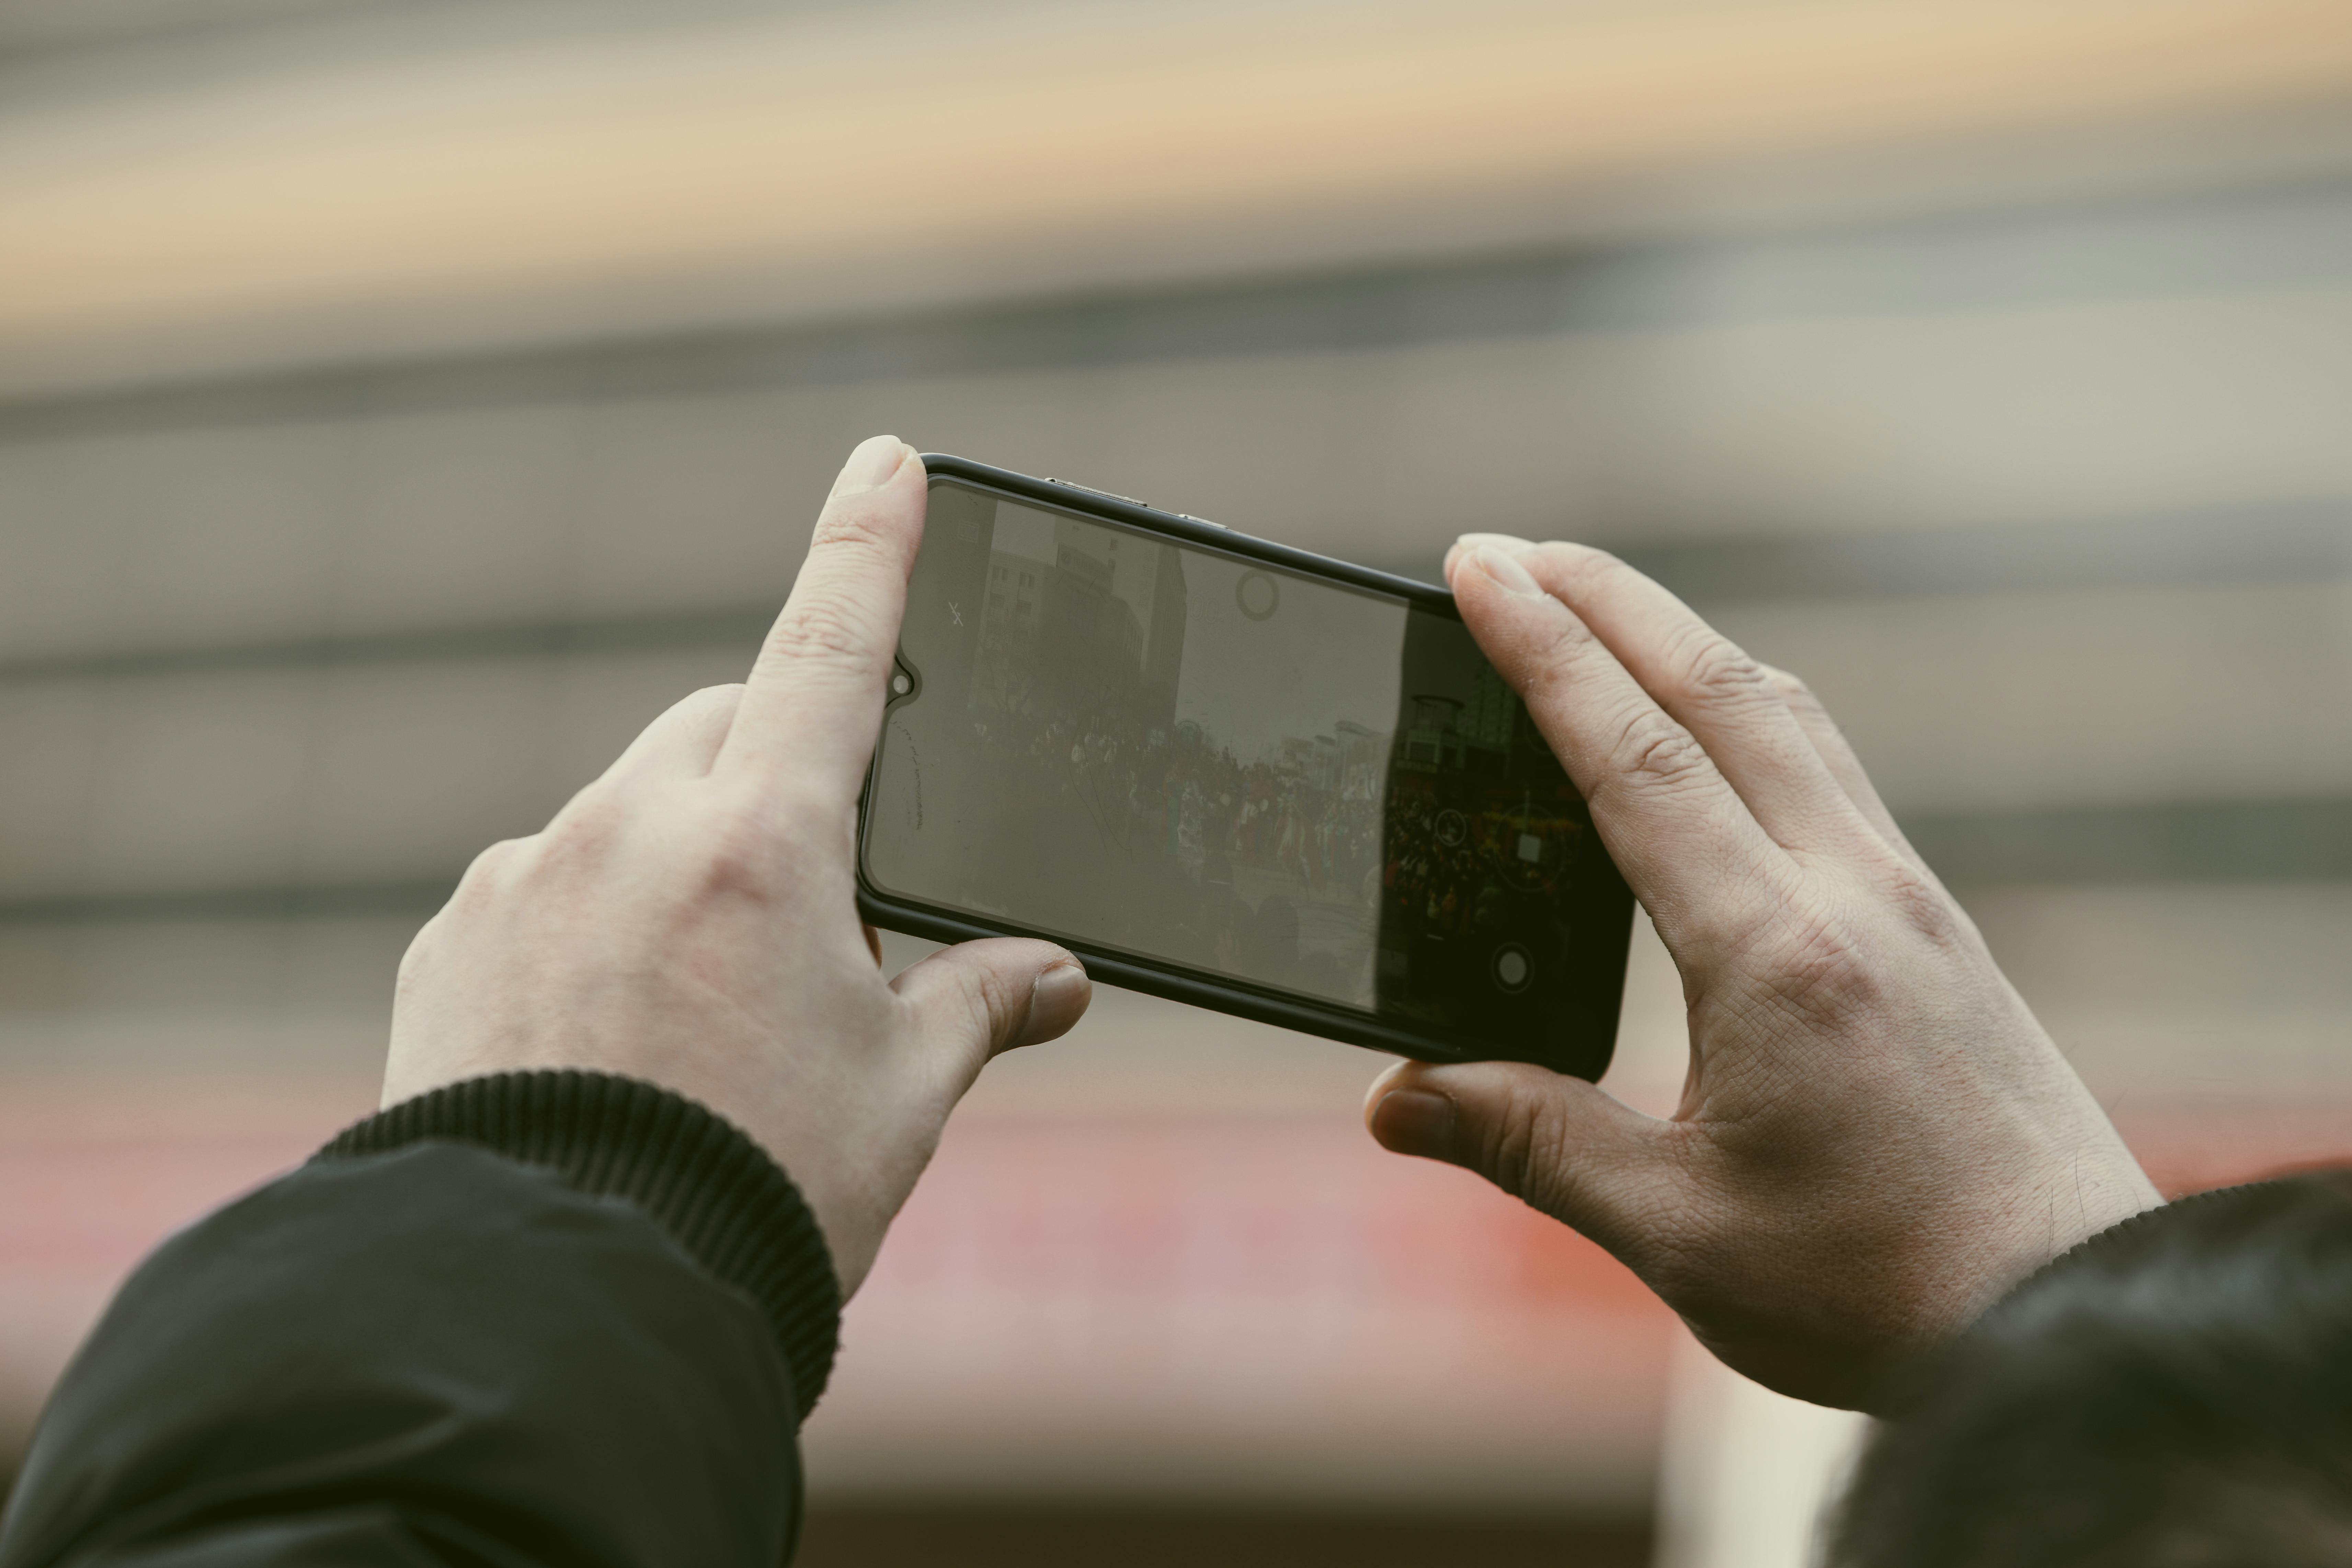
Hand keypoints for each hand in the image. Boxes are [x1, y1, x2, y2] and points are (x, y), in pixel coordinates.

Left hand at [384, 435, 1090, 1294]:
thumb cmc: (754, 1195)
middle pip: (724, 730)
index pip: (831, 646)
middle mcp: (629, 831)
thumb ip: (977, 1005)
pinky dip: (590, 924)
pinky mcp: (449, 945)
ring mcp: (523, 882)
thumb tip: (1052, 978)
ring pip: (629, 813)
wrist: (558, 1305)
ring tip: (703, 1012)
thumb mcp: (900, 1096)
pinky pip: (541, 890)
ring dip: (681, 863)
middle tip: (820, 909)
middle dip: (779, 774)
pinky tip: (612, 1039)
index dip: (870, 545)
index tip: (888, 463)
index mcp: (762, 844)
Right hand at [1364, 536, 2156, 1410]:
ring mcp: (1908, 902)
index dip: (1544, 653)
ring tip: (1603, 611)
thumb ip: (1531, 1145)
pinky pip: (1831, 773)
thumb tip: (1394, 1101)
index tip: (1478, 568)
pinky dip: (1752, 712)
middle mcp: (1851, 896)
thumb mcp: (1678, 1231)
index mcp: (1773, 955)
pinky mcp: (1936, 929)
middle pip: (1721, 693)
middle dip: (1608, 602)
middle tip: (1513, 550)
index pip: (1634, 757)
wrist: (2069, 1321)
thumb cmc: (1881, 1292)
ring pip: (1789, 718)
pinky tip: (1717, 732)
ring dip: (1685, 645)